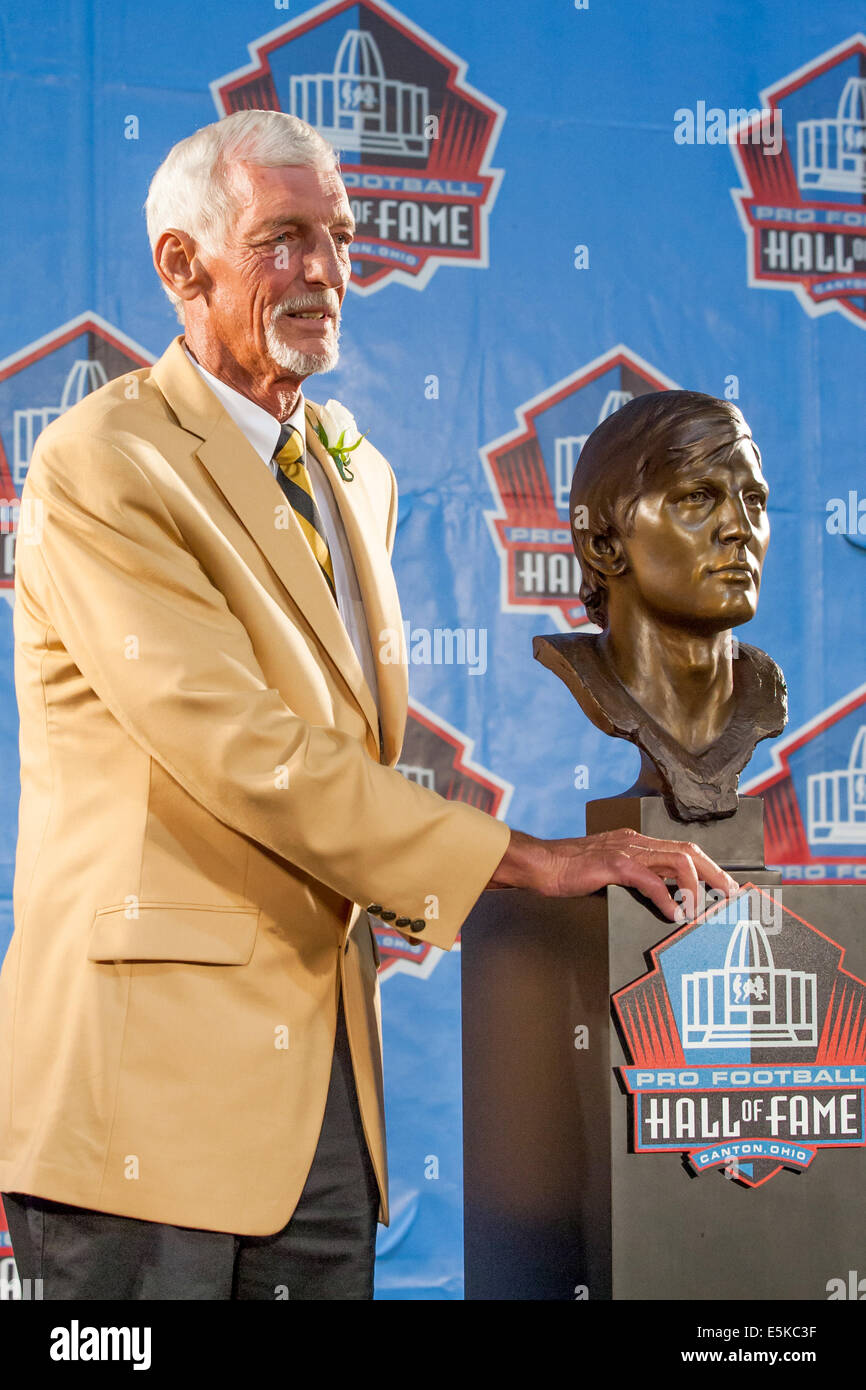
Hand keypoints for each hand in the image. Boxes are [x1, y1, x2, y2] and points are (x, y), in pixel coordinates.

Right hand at [487, 827, 738, 922]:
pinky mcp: (614, 865)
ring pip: (677, 861)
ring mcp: (626, 851)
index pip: (683, 849)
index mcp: (636, 842)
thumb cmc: (569, 870)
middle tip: (730, 896)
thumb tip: (661, 897)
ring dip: (696, 886)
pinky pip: (650, 880)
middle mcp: (636, 842)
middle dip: (715, 874)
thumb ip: (634, 877)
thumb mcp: (608, 871)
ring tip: (700, 909)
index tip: (723, 886)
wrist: (541, 864)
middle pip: (689, 852)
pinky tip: (671, 913)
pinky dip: (666, 897)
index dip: (709, 867)